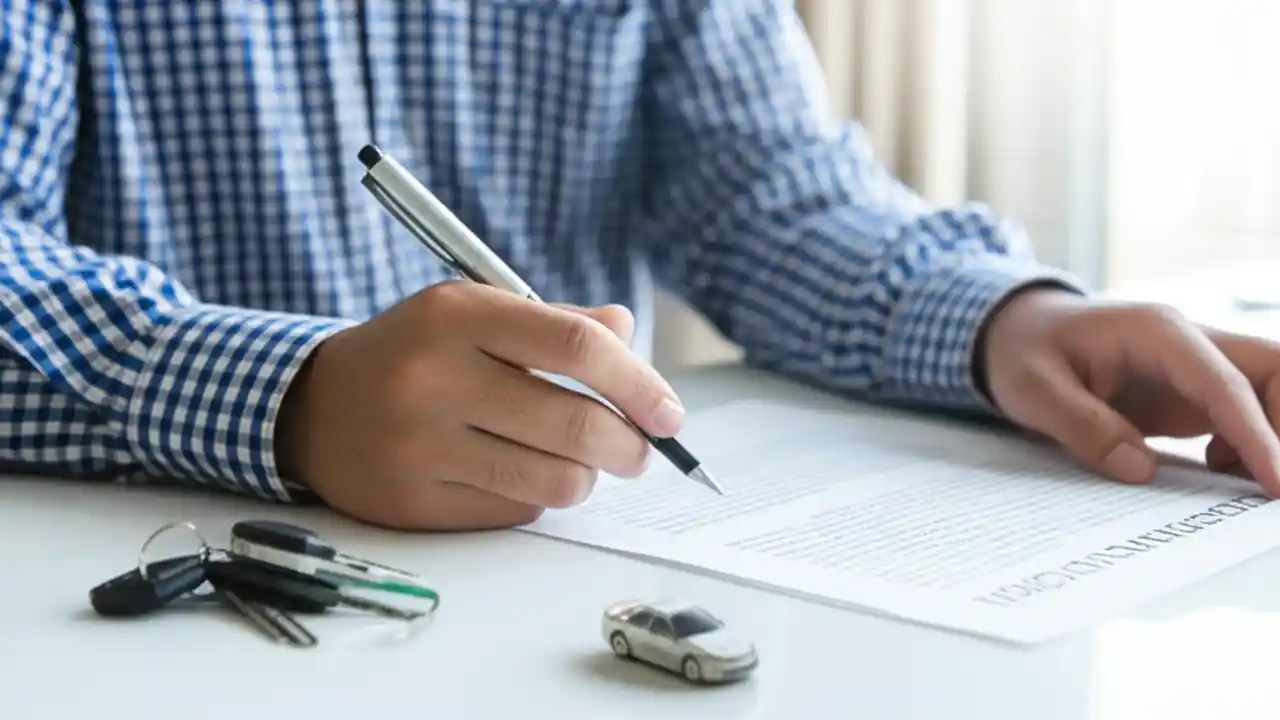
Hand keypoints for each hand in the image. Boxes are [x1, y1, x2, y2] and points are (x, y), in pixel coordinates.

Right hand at [275, 281, 683, 529]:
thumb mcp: (474, 312)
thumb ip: (555, 323)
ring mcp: (419, 445)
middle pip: (575, 423)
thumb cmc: (416, 352)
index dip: (639, 383)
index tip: (669, 414)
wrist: (314, 407)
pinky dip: (535, 498)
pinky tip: (517, 475)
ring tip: (580, 464)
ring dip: (586, 477)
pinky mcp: (412, 502)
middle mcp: (434, 377)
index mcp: (457, 314)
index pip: (577, 347)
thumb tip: (629, 338)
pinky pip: (514, 511)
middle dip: (630, 445)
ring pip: (553, 480)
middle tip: (641, 451)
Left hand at [982, 289, 1279, 493]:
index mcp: (1156, 333)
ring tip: (1250, 487)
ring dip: (1271, 435)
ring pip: (1268, 390)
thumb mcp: (1032, 390)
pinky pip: (1244, 414)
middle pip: (1272, 372)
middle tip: (1271, 485)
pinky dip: (1250, 445)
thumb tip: (1139, 470)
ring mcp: (1195, 368)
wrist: (1017, 332)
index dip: (1258, 433)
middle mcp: (1189, 344)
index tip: (1276, 482)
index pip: (1225, 382)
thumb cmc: (1023, 352)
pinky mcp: (1191, 393)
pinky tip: (1219, 473)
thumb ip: (1083, 426)